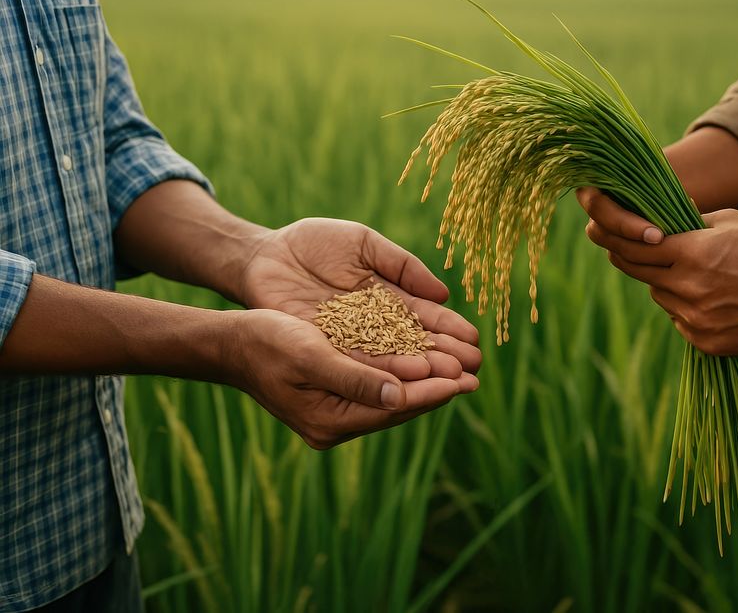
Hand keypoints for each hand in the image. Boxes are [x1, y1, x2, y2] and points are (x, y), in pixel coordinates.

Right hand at [227, 309, 472, 448]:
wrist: (233, 344)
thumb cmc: (266, 342)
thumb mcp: (310, 354)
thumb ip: (353, 378)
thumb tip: (398, 395)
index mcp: (328, 420)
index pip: (392, 409)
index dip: (430, 393)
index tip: (463, 381)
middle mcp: (334, 425)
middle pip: (397, 409)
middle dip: (436, 392)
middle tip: (474, 377)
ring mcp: (335, 415)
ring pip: (392, 401)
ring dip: (425, 386)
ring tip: (460, 373)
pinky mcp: (335, 400)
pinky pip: (379, 392)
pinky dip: (404, 379)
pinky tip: (427, 367)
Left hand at [238, 218, 480, 385]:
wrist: (262, 254)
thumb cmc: (313, 242)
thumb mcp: (363, 243)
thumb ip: (401, 265)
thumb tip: (443, 293)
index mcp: (388, 298)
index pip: (425, 319)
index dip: (450, 331)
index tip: (475, 343)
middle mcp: (373, 326)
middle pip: (414, 345)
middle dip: (444, 357)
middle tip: (472, 371)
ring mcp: (350, 341)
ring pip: (390, 359)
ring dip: (420, 370)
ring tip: (449, 379)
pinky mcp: (325, 350)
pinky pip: (357, 362)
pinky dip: (383, 371)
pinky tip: (408, 378)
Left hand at [577, 188, 737, 355]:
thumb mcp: (729, 221)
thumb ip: (689, 222)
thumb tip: (653, 219)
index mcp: (693, 253)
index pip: (636, 246)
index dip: (616, 238)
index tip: (602, 232)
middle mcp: (690, 288)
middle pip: (640, 274)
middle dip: (633, 260)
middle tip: (633, 252)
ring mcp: (698, 319)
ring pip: (661, 298)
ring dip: (667, 285)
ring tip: (695, 275)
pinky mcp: (707, 342)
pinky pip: (680, 322)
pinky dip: (686, 310)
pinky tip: (712, 300)